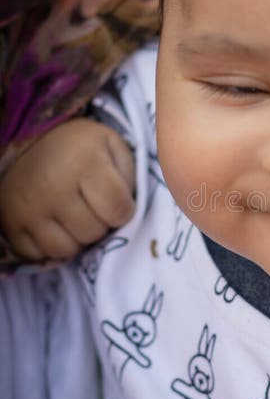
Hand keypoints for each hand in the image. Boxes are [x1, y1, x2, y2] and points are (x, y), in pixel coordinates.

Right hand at [0, 118, 135, 260]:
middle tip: (93, 207)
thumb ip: (129, 179)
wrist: (30, 143)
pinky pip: (39, 255)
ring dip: (76, 239)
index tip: (116, 201)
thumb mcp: (114, 148)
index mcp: (83, 163)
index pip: (118, 211)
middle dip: (100, 224)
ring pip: (66, 250)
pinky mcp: (10, 225)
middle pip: (92, 233)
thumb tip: (128, 217)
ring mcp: (27, 209)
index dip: (123, 210)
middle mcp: (51, 188)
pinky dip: (51, 247)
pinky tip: (55, 225)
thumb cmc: (82, 148)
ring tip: (75, 217)